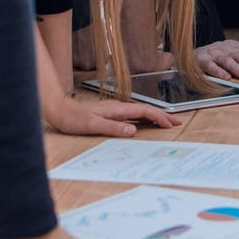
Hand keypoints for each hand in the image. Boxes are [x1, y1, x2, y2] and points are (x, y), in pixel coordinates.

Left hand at [50, 96, 180, 136]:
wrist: (61, 110)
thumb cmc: (74, 119)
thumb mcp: (93, 125)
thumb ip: (113, 128)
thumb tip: (133, 131)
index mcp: (118, 109)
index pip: (144, 111)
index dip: (159, 117)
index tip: (170, 124)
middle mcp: (119, 107)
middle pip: (146, 110)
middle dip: (163, 115)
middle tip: (177, 122)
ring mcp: (116, 110)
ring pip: (141, 112)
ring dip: (155, 117)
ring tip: (167, 123)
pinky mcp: (111, 114)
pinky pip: (133, 115)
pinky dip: (144, 119)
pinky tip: (145, 124)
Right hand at [194, 40, 238, 80]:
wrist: (189, 55)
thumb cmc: (214, 56)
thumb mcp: (232, 52)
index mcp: (234, 46)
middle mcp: (225, 48)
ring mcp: (213, 53)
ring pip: (228, 60)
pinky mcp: (201, 60)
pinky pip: (211, 65)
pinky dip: (219, 71)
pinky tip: (227, 78)